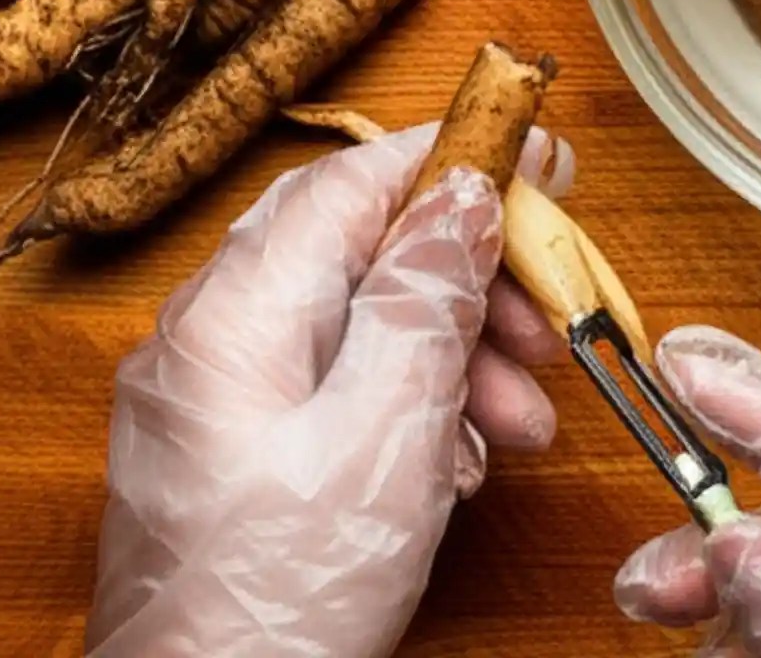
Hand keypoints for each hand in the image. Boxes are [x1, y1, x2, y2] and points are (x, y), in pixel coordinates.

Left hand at [83, 123, 572, 656]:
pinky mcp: (247, 446)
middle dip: (467, 282)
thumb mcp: (382, 437)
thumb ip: (422, 304)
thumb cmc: (276, 600)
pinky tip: (457, 457)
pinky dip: (412, 405)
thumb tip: (463, 199)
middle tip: (546, 323)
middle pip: (360, 255)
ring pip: (360, 326)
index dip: (449, 162)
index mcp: (232, 318)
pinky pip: (342, 387)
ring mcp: (226, 396)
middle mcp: (214, 341)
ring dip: (453, 355)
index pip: (349, 186)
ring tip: (519, 421)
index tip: (535, 160)